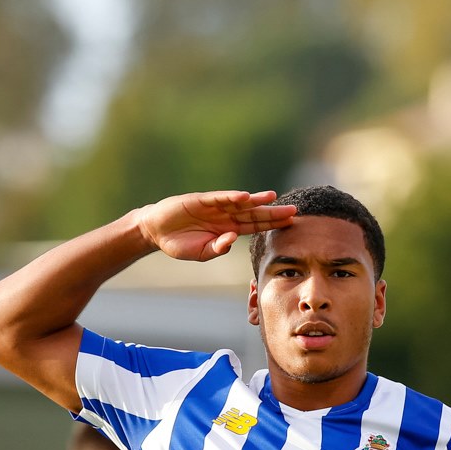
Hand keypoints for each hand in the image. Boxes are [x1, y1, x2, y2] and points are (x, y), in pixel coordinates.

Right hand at [134, 190, 295, 261]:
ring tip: (273, 197)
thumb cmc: (180, 244)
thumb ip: (217, 248)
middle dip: (273, 213)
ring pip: (240, 203)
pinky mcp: (201, 200)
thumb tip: (231, 240)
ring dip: (256, 200)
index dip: (272, 225)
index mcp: (229, 230)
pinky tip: (245, 196)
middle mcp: (226, 216)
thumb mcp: (201, 253)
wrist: (157, 231)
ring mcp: (215, 207)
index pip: (256, 227)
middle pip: (254, 214)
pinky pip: (219, 198)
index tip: (290, 224)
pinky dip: (231, 197)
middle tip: (294, 211)